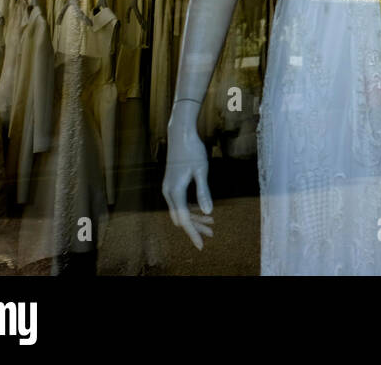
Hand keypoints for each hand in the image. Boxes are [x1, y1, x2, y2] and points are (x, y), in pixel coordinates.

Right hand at [162, 117, 214, 248]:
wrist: (180, 135)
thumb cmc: (193, 151)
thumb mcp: (201, 171)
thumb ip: (203, 192)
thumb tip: (208, 212)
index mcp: (175, 191)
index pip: (184, 219)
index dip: (193, 233)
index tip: (201, 245)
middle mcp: (168, 192)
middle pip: (182, 217)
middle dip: (196, 227)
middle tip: (211, 234)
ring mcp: (169, 188)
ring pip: (181, 210)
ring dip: (195, 218)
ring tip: (211, 225)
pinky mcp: (172, 184)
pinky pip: (181, 202)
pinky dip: (192, 209)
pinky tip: (203, 211)